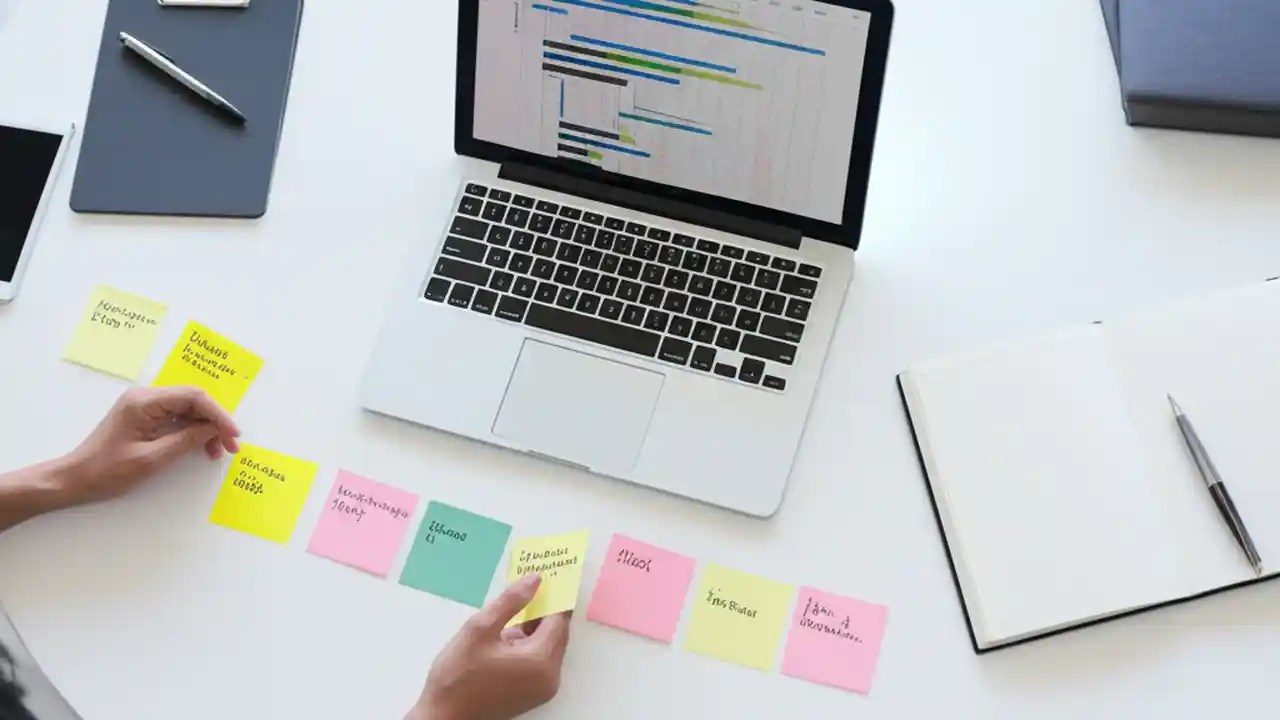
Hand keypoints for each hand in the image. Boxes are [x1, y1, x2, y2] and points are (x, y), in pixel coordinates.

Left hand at [60, 386, 240, 506]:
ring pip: (186, 410)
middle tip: (230, 446)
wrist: (74, 478)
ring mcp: (143, 406)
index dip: (218, 414)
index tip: (233, 435)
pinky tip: (201, 447)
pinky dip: (191, 432)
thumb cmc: (108, 471)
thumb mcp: (152, 458)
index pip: (193, 397)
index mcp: (144, 401)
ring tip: (216, 451)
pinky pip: (175, 418)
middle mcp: (145, 397)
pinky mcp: (143, 418)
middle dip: (215, 422)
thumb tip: (214, 429)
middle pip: (192, 401)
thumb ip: (186, 440)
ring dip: (205, 428)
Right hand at [408, 575, 571, 719]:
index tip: (549, 576)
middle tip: (528, 590)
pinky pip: (540, 662)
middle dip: (544, 612)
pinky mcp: (534, 695)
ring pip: (548, 647)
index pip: (558, 620)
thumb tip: (535, 580)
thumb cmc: (458, 675)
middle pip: (557, 634)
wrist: (444, 716)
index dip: (554, 597)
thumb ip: (510, 602)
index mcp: (540, 660)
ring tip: (508, 617)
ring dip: (534, 630)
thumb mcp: (479, 629)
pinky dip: (529, 646)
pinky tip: (505, 639)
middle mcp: (550, 677)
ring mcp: (544, 689)